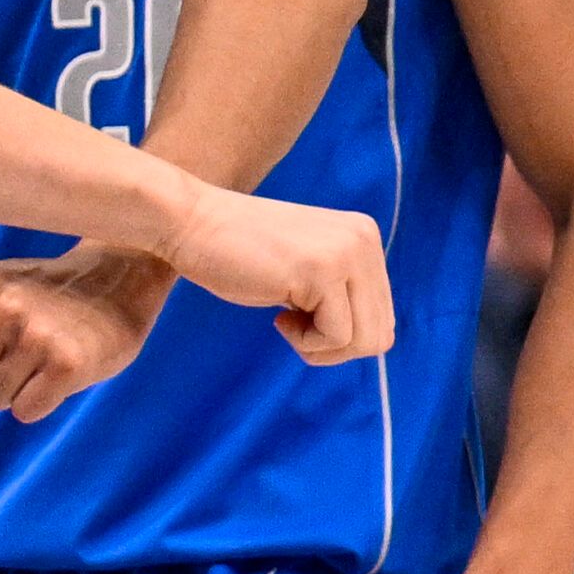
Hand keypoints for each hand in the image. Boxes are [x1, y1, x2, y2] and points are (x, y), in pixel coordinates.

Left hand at [0, 241, 170, 421]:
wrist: (123, 280)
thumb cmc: (56, 293)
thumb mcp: (2, 284)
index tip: (0, 342)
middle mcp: (1, 307)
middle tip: (29, 352)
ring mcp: (34, 336)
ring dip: (20, 389)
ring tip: (47, 359)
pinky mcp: (65, 365)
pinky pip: (25, 411)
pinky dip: (40, 403)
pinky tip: (59, 377)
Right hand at [161, 188, 391, 364]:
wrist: (191, 224)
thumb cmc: (238, 254)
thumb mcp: (308, 268)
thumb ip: (343, 291)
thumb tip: (373, 341)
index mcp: (364, 237)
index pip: (382, 317)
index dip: (341, 336)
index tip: (303, 317)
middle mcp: (364, 241)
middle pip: (380, 334)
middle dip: (335, 349)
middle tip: (294, 328)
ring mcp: (346, 254)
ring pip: (365, 341)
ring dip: (321, 348)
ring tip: (288, 323)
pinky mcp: (322, 271)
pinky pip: (335, 336)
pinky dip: (305, 342)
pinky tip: (278, 317)